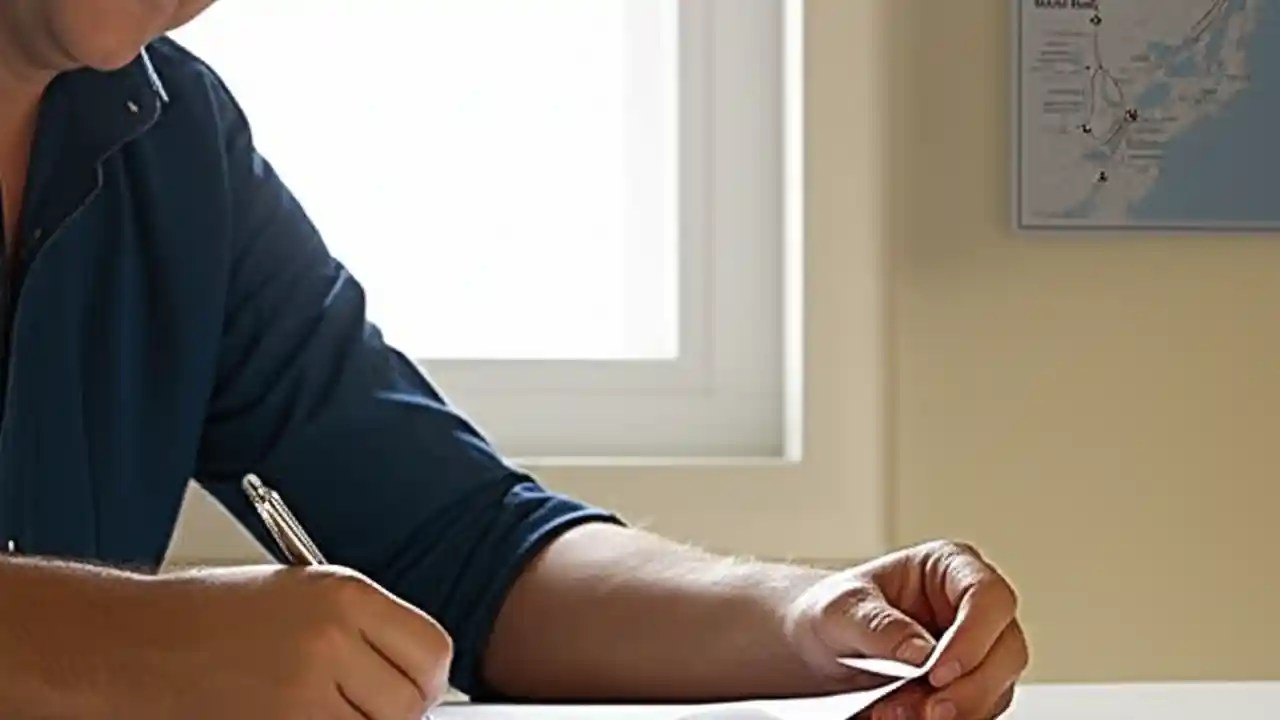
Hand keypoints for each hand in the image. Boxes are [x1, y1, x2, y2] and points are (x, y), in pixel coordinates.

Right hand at [103, 565, 451, 718]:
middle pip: (411, 703)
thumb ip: (365, 632)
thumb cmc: (212, 618)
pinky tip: (289, 717)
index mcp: (345, 594)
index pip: (434, 650)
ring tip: (315, 708)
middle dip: (392, 714)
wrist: (133, 644)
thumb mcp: (302, 596)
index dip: (426, 680)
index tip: (412, 689)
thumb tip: (421, 680)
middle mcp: (330, 638)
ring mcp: (302, 690)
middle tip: (356, 708)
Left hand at [785, 540, 1027, 719]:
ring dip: (955, 711)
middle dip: (969, 688)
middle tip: (929, 710)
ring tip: (898, 714)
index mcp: (949, 567)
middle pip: (1006, 650)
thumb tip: (919, 652)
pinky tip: (905, 719)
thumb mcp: (841, 608)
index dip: (974, 636)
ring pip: (997, 688)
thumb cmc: (835, 611)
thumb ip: (878, 625)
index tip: (937, 671)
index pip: (987, 596)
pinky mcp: (967, 687)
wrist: (819, 646)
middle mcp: (971, 608)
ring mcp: (975, 650)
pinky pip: (976, 711)